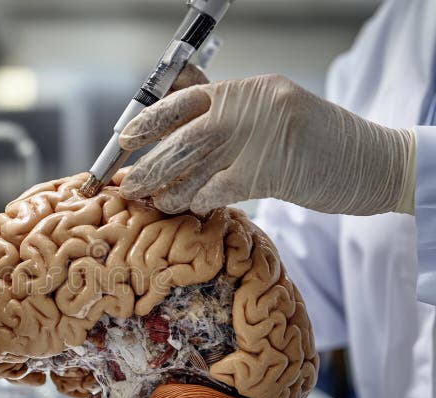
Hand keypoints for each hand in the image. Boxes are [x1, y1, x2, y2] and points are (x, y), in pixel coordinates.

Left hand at [118, 74, 415, 215]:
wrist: (371, 161)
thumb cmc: (315, 139)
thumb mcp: (271, 108)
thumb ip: (227, 104)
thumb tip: (179, 90)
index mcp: (245, 90)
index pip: (183, 99)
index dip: (150, 121)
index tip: (125, 138)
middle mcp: (247, 108)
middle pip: (182, 139)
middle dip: (151, 165)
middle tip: (128, 185)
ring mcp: (257, 138)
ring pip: (194, 167)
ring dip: (168, 189)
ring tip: (150, 202)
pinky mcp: (268, 172)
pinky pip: (217, 190)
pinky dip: (199, 201)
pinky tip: (187, 209)